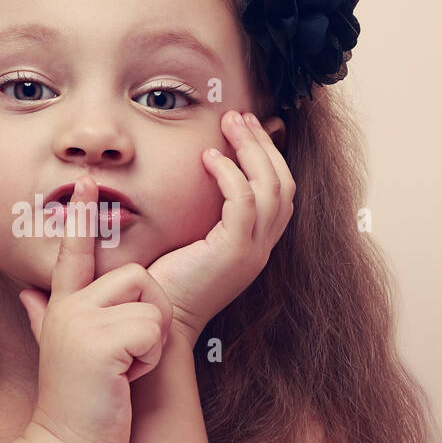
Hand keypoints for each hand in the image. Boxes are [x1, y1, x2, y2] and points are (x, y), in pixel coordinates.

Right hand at [18, 175, 173, 442]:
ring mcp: (83, 323)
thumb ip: (41, 317)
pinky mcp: (102, 343)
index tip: (86, 183)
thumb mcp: (56, 351)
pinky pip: (151, 331)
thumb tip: (26, 294)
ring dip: (149, 340)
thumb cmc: (76, 405)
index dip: (81, 218)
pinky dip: (148, 361)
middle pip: (137, 275)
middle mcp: (70, 307)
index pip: (74, 253)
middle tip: (127, 357)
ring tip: (124, 369)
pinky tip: (124, 381)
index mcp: (63, 306)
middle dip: (148, 315)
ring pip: (149, 301)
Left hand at [146, 109, 294, 345]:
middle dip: (264, 145)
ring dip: (252, 149)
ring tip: (230, 123)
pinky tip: (208, 158)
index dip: (268, 157)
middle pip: (283, 184)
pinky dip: (230, 174)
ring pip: (271, 187)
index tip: (245, 129)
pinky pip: (245, 202)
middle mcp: (260, 249)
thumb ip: (197, 215)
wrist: (158, 325)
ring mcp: (251, 252)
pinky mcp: (233, 253)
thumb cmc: (161, 286)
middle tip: (239, 116)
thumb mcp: (186, 242)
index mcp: (253, 246)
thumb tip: (186, 181)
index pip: (279, 193)